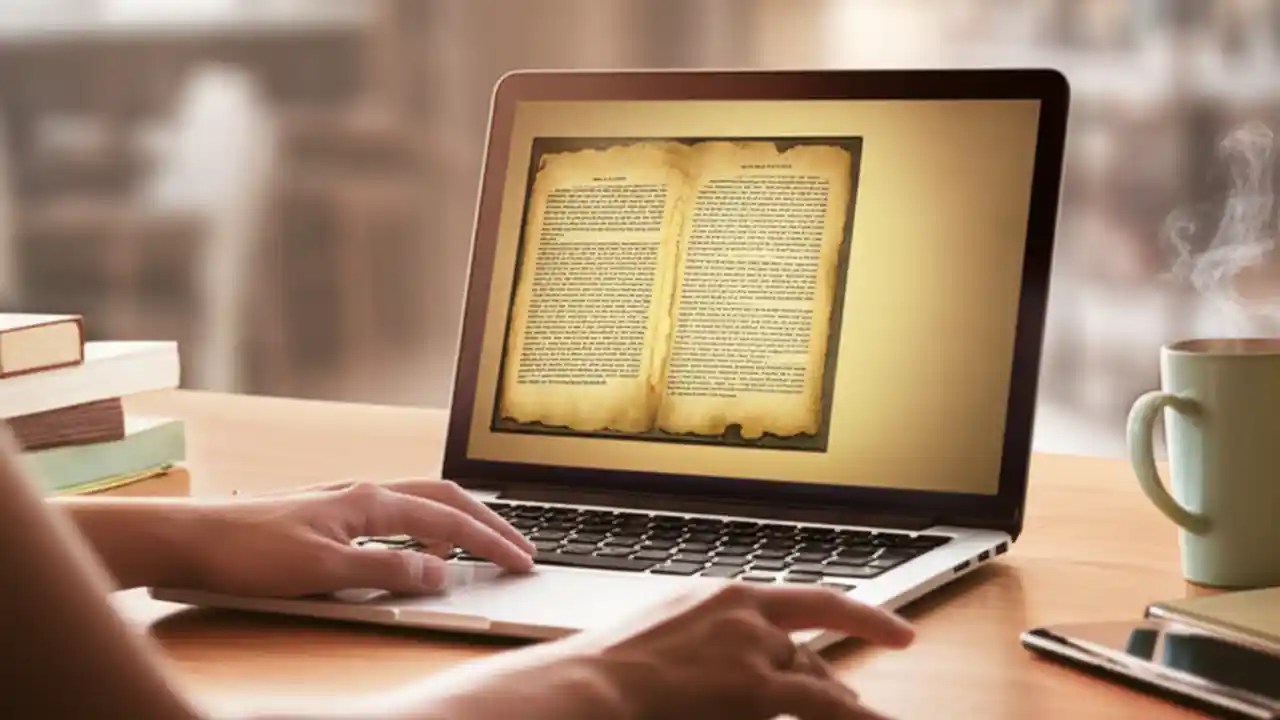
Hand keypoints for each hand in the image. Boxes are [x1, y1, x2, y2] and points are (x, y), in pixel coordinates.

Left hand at [179, 480, 534, 596]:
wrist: (192, 538)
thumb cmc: (250, 552)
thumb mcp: (324, 570)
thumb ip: (386, 571)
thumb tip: (442, 573)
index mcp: (370, 501)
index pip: (448, 520)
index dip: (489, 542)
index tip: (522, 561)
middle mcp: (364, 492)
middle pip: (445, 500)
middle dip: (487, 523)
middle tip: (520, 549)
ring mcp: (348, 500)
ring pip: (422, 503)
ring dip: (459, 523)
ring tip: (483, 547)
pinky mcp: (332, 514)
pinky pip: (397, 516)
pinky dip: (426, 529)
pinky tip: (421, 550)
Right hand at [409, 583, 913, 719]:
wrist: (586, 685)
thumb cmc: (603, 668)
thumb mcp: (658, 636)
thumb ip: (698, 640)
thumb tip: (707, 662)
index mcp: (721, 595)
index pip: (804, 600)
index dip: (857, 612)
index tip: (891, 627)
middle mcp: (746, 613)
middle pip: (809, 650)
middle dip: (832, 679)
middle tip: (856, 700)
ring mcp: (754, 648)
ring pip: (817, 677)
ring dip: (841, 702)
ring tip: (863, 715)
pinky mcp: (756, 686)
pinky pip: (825, 704)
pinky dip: (855, 714)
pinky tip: (874, 719)